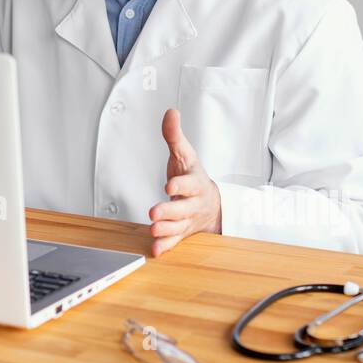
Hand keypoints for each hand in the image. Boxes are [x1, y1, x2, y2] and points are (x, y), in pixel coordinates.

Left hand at [148, 108, 221, 256]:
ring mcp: (188, 219)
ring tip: (152, 230)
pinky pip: (175, 241)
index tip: (169, 185)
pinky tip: (155, 249)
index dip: (180, 185)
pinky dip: (166, 246)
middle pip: (183, 209)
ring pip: (179, 227)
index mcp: (195, 183)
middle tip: (153, 212)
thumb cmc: (192, 175)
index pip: (189, 184)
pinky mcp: (181, 232)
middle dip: (169, 211)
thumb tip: (170, 112)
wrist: (210, 202)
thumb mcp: (185, 154)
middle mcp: (193, 203)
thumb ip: (174, 136)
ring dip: (166, 230)